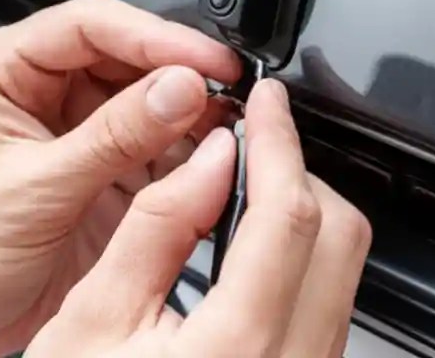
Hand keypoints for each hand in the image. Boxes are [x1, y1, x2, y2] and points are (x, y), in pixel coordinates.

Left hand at [0, 0, 242, 355]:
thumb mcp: (35, 188)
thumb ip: (112, 138)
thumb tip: (179, 89)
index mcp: (8, 68)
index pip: (93, 25)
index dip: (155, 36)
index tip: (206, 60)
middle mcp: (48, 90)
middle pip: (133, 56)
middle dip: (183, 75)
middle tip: (231, 94)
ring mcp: (82, 131)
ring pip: (155, 100)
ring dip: (194, 116)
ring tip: (229, 131)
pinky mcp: (109, 171)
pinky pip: (163, 149)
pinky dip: (191, 156)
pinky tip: (213, 164)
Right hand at [26, 79, 372, 357]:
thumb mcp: (89, 322)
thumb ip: (156, 230)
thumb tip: (206, 159)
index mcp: (238, 350)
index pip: (290, 212)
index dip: (280, 140)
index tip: (265, 101)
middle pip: (340, 238)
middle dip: (299, 174)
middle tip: (252, 141)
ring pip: (344, 276)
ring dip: (303, 219)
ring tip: (244, 191)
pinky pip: (329, 314)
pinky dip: (301, 266)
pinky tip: (252, 252)